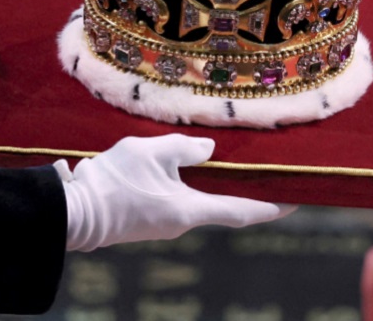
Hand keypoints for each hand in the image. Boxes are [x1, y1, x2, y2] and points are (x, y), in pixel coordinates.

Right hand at [56, 134, 294, 251]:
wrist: (75, 212)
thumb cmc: (115, 181)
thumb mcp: (151, 152)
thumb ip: (184, 148)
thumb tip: (209, 151)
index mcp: (189, 210)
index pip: (241, 210)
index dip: (271, 206)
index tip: (296, 201)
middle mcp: (182, 223)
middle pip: (220, 204)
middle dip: (240, 188)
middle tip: (261, 169)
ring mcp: (164, 225)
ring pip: (195, 200)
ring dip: (209, 184)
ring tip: (223, 160)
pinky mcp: (147, 221)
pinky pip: (176, 200)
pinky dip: (187, 185)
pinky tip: (182, 167)